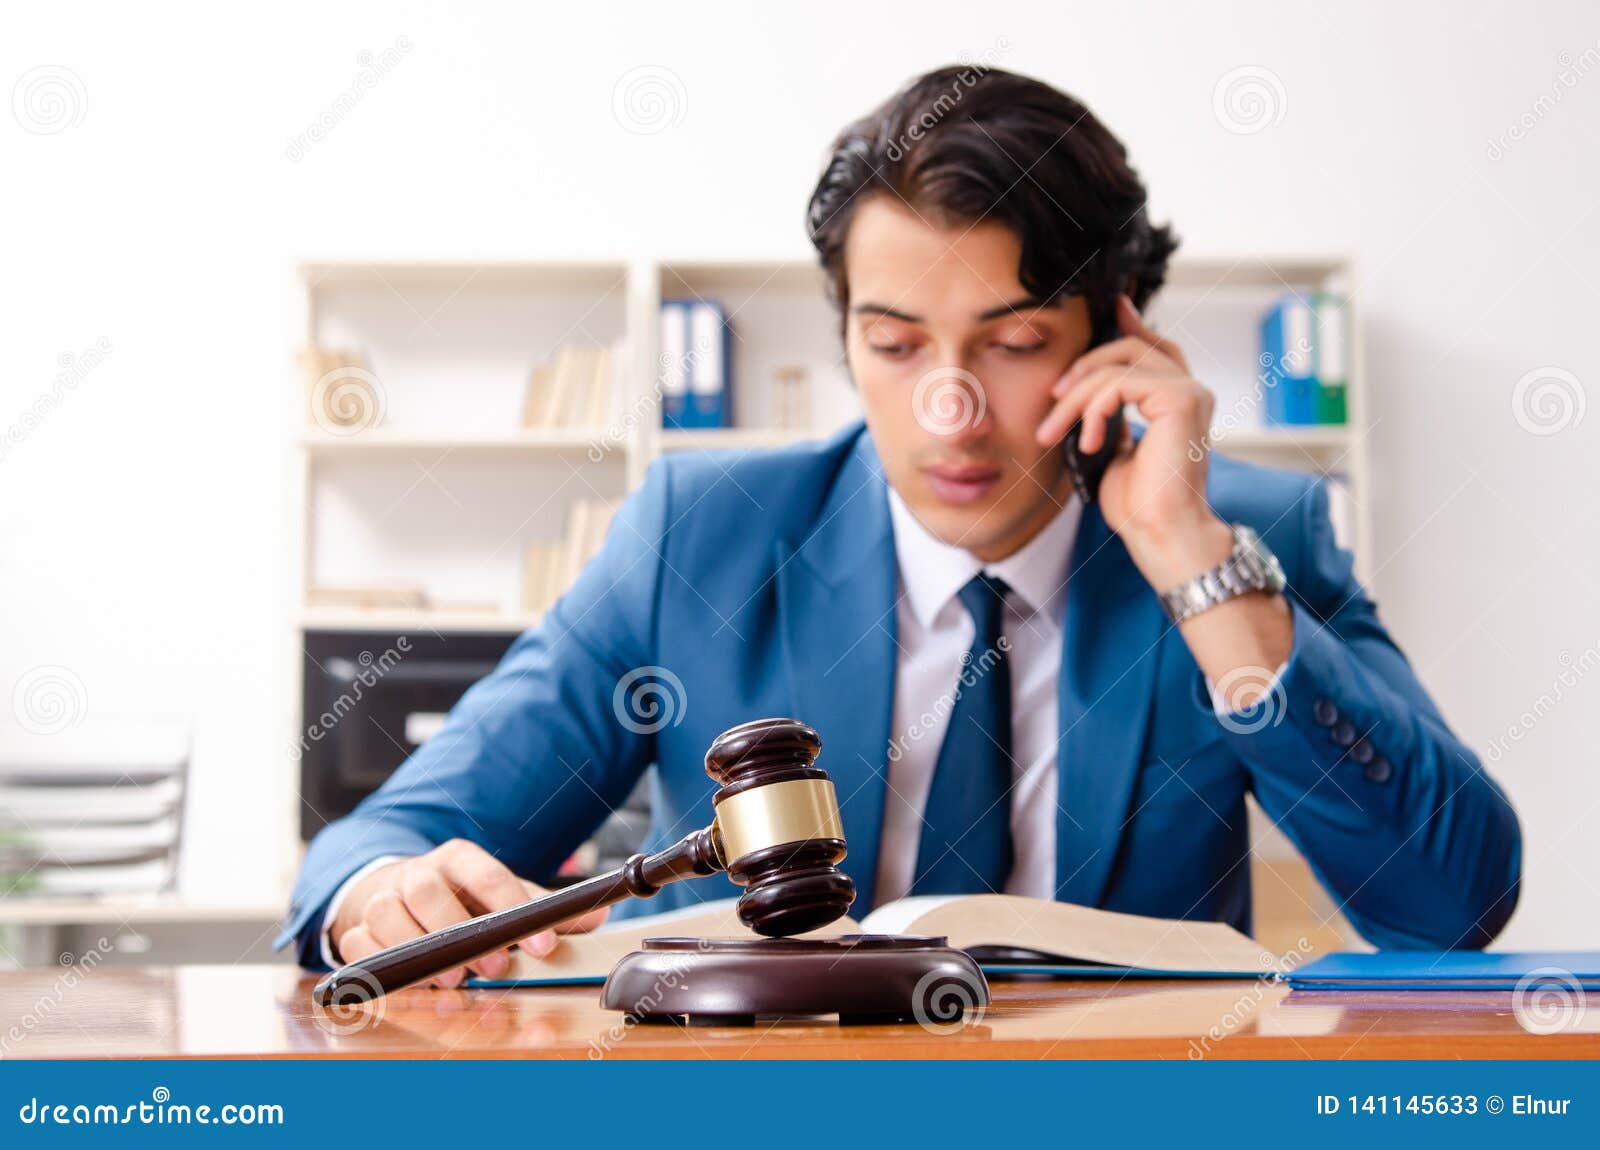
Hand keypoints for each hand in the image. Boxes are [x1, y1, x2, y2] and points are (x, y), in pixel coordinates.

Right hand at [329, 839, 608, 988]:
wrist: (391, 889)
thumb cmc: (454, 896)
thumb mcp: (497, 894)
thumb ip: (541, 906)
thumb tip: (596, 914)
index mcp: (458, 859)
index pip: (488, 874)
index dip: (514, 908)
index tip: (543, 945)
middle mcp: (417, 873)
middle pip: (427, 889)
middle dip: (459, 931)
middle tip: (492, 968)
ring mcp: (381, 897)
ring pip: (386, 914)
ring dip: (419, 951)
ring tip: (453, 982)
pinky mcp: (355, 925)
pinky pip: (357, 942)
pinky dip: (378, 964)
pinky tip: (408, 984)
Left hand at [1036, 294, 1230, 587]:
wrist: (1162, 533)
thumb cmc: (1140, 506)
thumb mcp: (1116, 452)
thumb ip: (1112, 418)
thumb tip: (1092, 400)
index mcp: (1178, 401)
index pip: (1155, 348)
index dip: (1133, 324)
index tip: (1111, 307)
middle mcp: (1190, 391)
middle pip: (1130, 349)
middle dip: (1083, 367)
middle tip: (1053, 399)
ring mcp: (1188, 393)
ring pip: (1118, 365)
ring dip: (1076, 397)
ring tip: (1055, 431)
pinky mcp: (1180, 400)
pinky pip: (1120, 383)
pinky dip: (1094, 409)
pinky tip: (1088, 441)